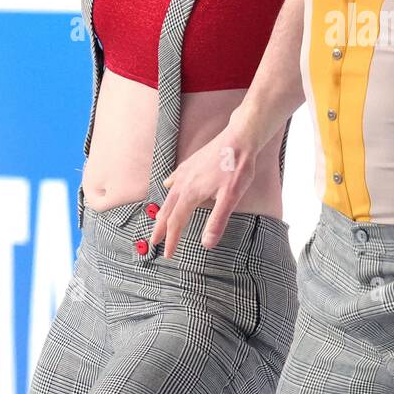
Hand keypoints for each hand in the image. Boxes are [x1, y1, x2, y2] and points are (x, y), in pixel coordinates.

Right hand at [149, 124, 258, 259]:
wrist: (240, 138)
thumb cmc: (237, 167)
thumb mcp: (231, 197)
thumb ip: (217, 221)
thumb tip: (207, 244)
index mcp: (191, 194)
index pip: (177, 222)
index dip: (172, 240)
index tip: (168, 255)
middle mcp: (183, 183)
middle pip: (167, 210)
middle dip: (161, 228)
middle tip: (153, 242)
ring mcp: (185, 171)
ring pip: (169, 195)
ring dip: (163, 210)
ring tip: (159, 220)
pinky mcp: (191, 163)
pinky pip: (174, 179)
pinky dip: (169, 188)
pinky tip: (168, 187)